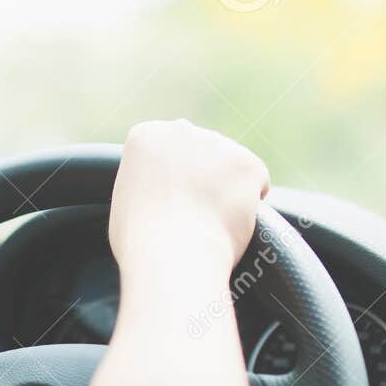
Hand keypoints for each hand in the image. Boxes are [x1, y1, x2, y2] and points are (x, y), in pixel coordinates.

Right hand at [108, 120, 269, 283]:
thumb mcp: (128, 200)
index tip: (172, 203)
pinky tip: (231, 221)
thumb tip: (161, 186)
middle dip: (204, 177)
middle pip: (202, 152)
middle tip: (195, 214)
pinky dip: (251, 203)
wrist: (171, 255)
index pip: (170, 151)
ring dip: (227, 190)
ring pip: (230, 167)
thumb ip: (146, 181)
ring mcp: (217, 143)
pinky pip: (257, 181)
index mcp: (146, 136)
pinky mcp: (247, 162)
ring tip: (210, 223)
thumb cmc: (142, 241)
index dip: (175, 180)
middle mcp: (181, 130)